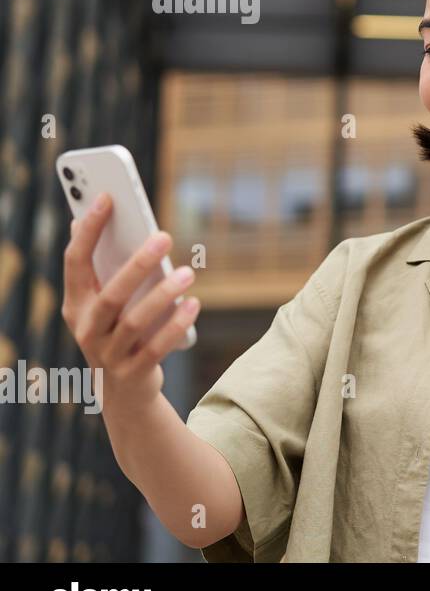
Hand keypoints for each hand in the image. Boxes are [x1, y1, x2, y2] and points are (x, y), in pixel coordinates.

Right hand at [61, 193, 200, 414]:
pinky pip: (155, 348)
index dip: (88, 230)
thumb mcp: (105, 304)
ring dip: (163, 295)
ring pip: (134, 321)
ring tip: (189, 273)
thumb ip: (103, 268)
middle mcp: (86, 328)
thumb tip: (88, 217)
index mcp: (77, 304)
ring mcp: (106, 354)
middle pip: (111, 293)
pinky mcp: (132, 373)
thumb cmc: (119, 332)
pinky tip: (193, 305)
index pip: (75, 261)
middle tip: (164, 236)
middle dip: (137, 263)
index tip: (107, 198)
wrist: (124, 392)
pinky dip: (175, 326)